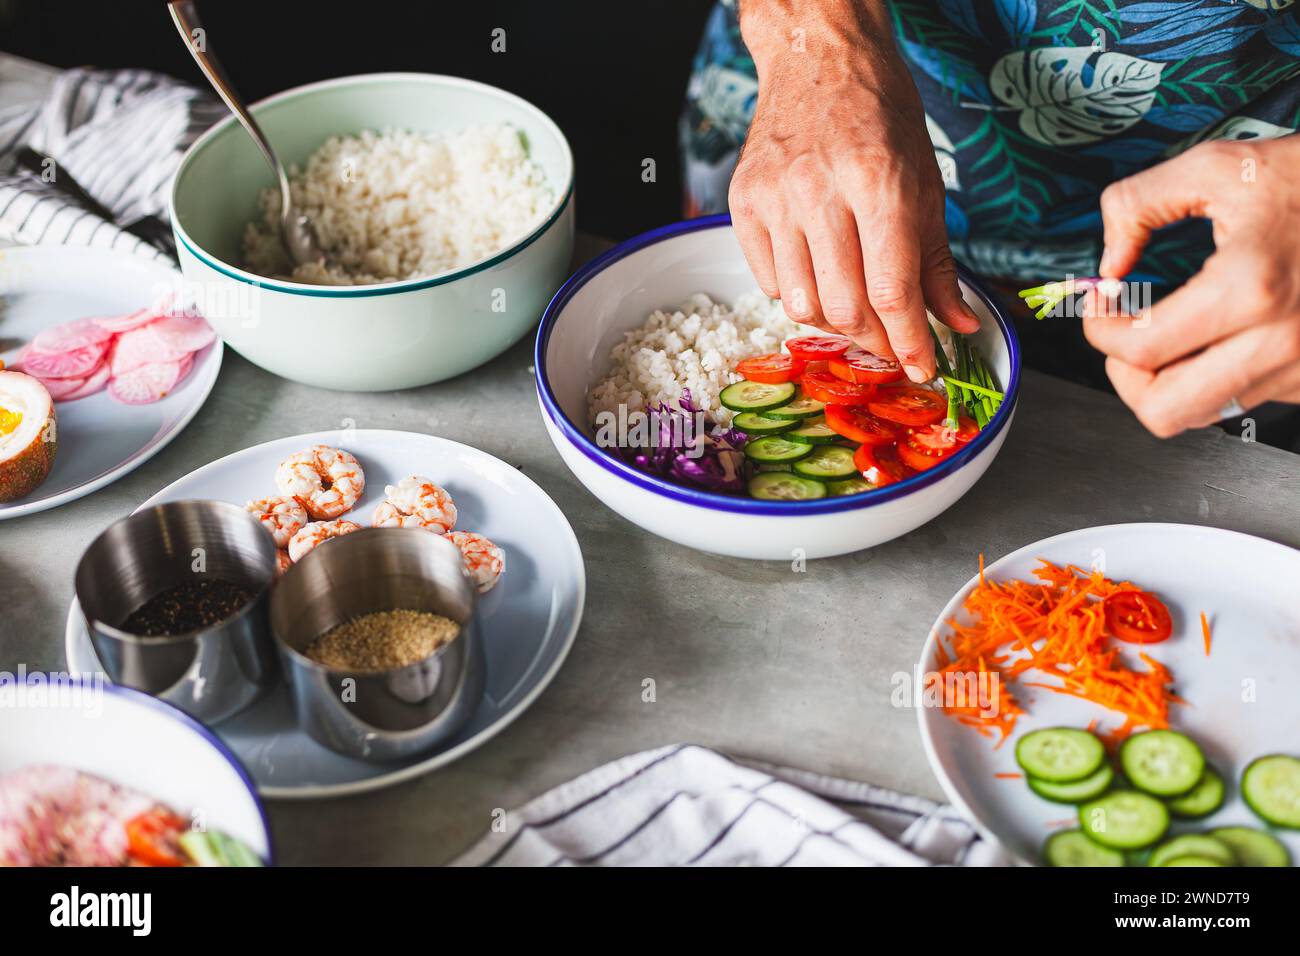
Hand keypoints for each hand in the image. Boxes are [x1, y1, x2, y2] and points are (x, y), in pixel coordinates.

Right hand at [730, 1, 978, 381]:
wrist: (819, 58)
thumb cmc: (880, 116)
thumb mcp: (925, 183)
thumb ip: (937, 263)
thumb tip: (956, 324)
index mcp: (880, 183)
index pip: (891, 291)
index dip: (909, 341)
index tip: (923, 366)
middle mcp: (822, 191)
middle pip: (844, 307)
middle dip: (874, 339)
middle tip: (890, 340)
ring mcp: (775, 198)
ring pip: (801, 304)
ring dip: (833, 319)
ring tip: (852, 302)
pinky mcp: (743, 201)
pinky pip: (768, 281)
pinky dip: (797, 292)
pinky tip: (817, 269)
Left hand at [1084, 135, 1299, 436]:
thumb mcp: (1218, 166)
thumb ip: (1138, 205)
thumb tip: (1106, 262)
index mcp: (1250, 287)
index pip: (1138, 348)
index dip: (1097, 328)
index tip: (1101, 304)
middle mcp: (1280, 339)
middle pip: (1164, 410)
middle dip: (1125, 376)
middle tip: (1125, 338)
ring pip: (1200, 414)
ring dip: (1167, 380)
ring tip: (1166, 337)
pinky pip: (1242, 401)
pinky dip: (1214, 377)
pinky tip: (1217, 337)